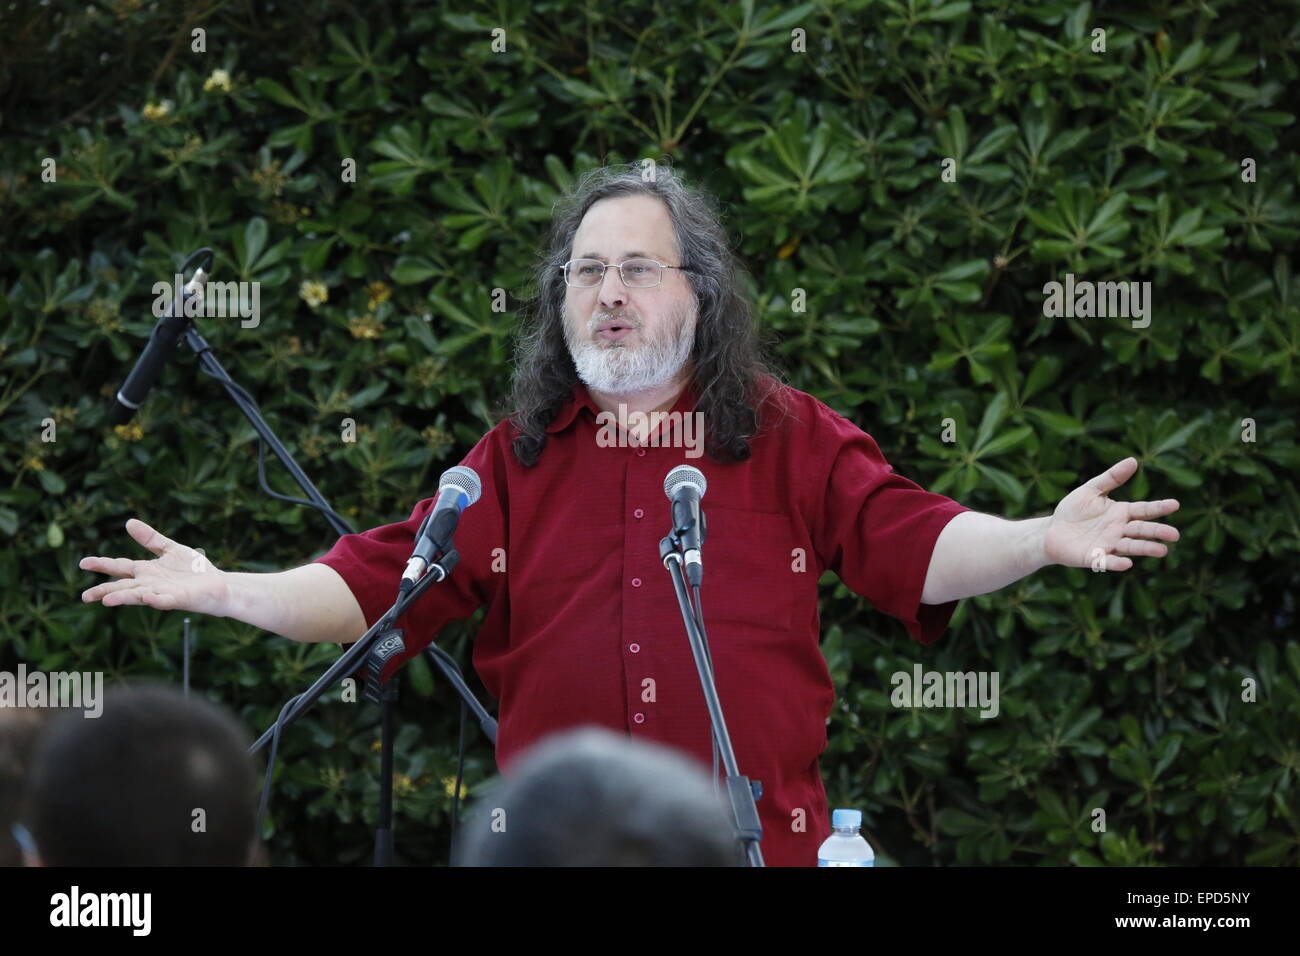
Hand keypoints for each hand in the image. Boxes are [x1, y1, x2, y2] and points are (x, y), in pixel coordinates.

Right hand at [80, 518, 231, 615]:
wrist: (219, 585)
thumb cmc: (194, 570)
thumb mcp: (170, 549)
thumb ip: (151, 539)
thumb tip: (129, 522)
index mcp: (147, 571)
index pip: (120, 567)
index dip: (102, 564)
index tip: (83, 562)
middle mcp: (151, 584)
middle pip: (123, 587)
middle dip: (104, 591)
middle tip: (85, 596)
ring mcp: (164, 593)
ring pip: (140, 596)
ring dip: (124, 598)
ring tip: (107, 600)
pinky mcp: (180, 600)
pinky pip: (167, 601)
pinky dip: (158, 600)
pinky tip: (149, 598)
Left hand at [1043, 457, 1180, 570]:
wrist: (1051, 531)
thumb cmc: (1073, 510)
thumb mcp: (1091, 490)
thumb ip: (1111, 477)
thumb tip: (1134, 460)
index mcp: (1121, 513)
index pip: (1144, 510)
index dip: (1159, 507)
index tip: (1175, 504)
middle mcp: (1119, 530)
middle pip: (1141, 530)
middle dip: (1157, 532)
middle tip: (1175, 535)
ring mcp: (1108, 545)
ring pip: (1130, 546)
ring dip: (1145, 548)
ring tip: (1161, 550)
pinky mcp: (1094, 557)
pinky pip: (1107, 561)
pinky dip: (1117, 562)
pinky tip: (1127, 564)